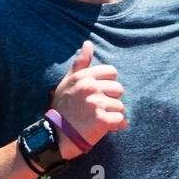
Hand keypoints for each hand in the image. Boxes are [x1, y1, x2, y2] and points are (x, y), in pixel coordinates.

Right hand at [50, 41, 126, 159]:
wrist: (57, 135)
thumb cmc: (63, 108)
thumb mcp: (67, 82)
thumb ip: (80, 64)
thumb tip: (89, 43)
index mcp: (83, 76)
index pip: (112, 72)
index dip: (108, 84)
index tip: (100, 93)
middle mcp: (90, 87)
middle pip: (118, 89)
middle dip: (112, 99)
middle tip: (99, 109)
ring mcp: (97, 103)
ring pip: (120, 106)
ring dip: (113, 114)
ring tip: (99, 119)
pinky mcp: (102, 120)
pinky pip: (121, 120)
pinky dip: (116, 126)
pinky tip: (107, 128)